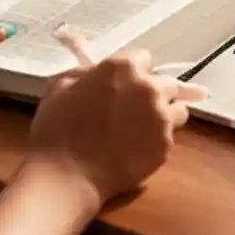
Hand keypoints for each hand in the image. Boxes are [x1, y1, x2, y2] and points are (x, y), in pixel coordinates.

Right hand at [24, 48, 207, 206]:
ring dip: (164, 114)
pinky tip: (137, 148)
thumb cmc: (56, 129)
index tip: (123, 83)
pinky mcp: (165, 146)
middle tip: (134, 107)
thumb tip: (98, 72)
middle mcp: (149, 89)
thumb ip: (86, 72)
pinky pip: (170, 136)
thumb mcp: (60, 85)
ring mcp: (161, 118)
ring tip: (142, 128)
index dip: (132, 71)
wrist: (65, 176)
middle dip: (153, 91)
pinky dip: (157, 140)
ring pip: (177, 109)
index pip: (143, 58)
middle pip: (166, 82)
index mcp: (123, 68)